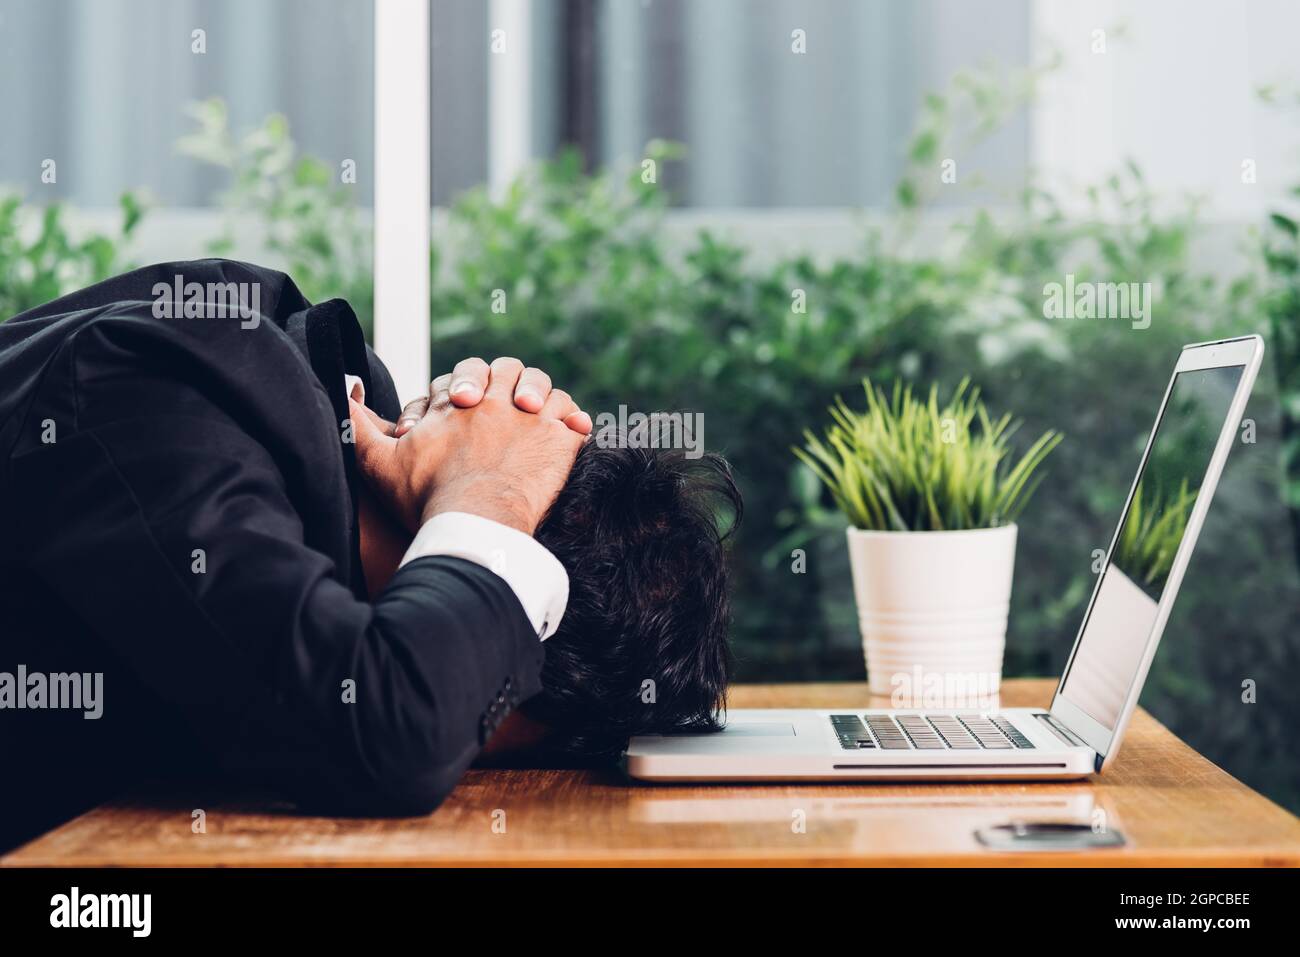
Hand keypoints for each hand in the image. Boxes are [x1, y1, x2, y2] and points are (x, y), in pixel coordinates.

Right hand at [351, 357, 584, 534]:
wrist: (475, 521)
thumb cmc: (426, 497)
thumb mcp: (378, 462)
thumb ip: (358, 427)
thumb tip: (343, 393)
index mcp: (456, 402)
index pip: (465, 376)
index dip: (466, 387)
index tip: (466, 406)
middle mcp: (495, 400)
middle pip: (507, 370)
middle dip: (506, 380)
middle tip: (506, 405)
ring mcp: (531, 417)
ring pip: (544, 386)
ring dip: (542, 395)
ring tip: (537, 413)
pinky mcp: (560, 439)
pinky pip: (574, 416)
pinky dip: (574, 420)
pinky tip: (573, 430)